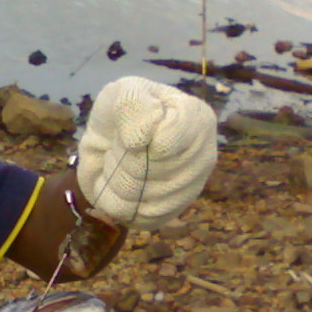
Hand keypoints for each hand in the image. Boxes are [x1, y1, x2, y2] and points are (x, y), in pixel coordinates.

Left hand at [77, 76, 216, 230]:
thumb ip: (133, 104)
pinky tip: (120, 187)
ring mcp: (192, 187)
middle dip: (120, 161)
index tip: (127, 131)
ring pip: (143, 200)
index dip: (133, 142)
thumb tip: (141, 140)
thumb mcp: (121, 93)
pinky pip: (142, 219)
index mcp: (197, 118)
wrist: (106, 145)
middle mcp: (204, 154)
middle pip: (150, 173)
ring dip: (116, 183)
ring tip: (119, 165)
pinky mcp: (175, 211)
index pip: (164, 145)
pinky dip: (118, 204)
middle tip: (119, 148)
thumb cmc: (119, 115)